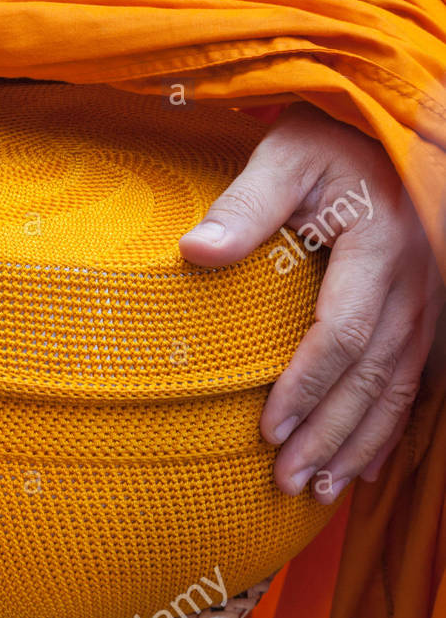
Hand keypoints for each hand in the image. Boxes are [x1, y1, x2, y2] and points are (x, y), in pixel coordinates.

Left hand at [180, 102, 444, 502]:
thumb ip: (245, 204)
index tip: (268, 429)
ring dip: (358, 444)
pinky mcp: (427, 312)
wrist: (389, 126)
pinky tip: (363, 468)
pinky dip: (387, 429)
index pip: (342, 333)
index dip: (306, 387)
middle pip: (372, 375)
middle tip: (287, 480)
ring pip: (397, 388)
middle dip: (329, 435)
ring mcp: (427, 301)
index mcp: (378, 247)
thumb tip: (194, 251)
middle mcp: (413, 281)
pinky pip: (415, 382)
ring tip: (318, 491)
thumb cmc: (330, 139)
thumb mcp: (285, 154)